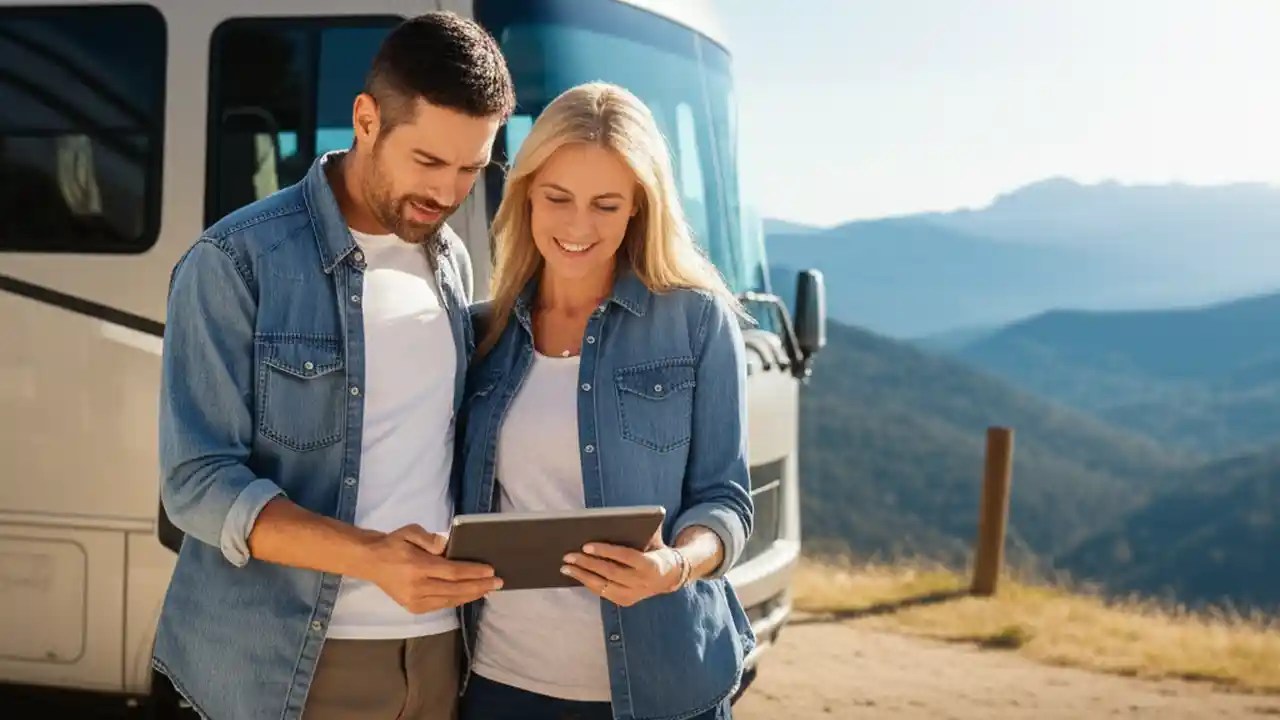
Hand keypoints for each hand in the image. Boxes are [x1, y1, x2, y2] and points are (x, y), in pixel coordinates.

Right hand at [362, 524, 501, 613]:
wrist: (370, 561)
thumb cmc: (393, 543)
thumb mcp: (409, 531)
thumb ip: (428, 538)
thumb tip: (446, 545)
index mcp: (417, 567)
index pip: (452, 572)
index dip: (473, 572)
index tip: (491, 571)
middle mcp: (417, 587)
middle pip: (455, 589)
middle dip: (479, 586)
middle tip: (498, 583)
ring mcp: (415, 601)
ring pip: (450, 600)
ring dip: (471, 595)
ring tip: (488, 589)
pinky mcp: (413, 608)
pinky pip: (441, 605)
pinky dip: (457, 600)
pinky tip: (469, 595)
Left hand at [561, 529, 682, 606]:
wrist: (668, 576)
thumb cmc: (654, 549)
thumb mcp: (653, 537)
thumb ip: (639, 529)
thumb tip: (613, 519)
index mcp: (650, 564)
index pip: (624, 556)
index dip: (605, 551)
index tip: (585, 545)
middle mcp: (642, 583)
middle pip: (610, 572)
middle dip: (587, 564)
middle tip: (568, 555)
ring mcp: (634, 595)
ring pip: (603, 586)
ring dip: (582, 576)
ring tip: (565, 567)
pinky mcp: (626, 601)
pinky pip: (602, 593)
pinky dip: (587, 583)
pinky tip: (575, 574)